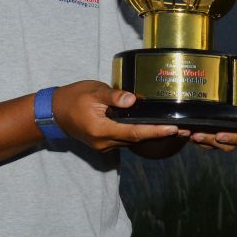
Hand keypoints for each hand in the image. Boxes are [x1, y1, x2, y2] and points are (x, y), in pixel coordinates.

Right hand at [52, 81, 180, 152]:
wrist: (52, 112)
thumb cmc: (72, 98)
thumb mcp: (92, 91)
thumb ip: (113, 96)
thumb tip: (132, 99)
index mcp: (100, 129)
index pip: (133, 132)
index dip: (155, 131)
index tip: (173, 129)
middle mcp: (103, 142)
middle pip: (136, 140)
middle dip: (159, 134)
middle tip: (184, 130)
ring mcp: (103, 145)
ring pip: (131, 141)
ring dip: (150, 135)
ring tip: (173, 129)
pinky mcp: (103, 143)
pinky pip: (124, 140)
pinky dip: (138, 135)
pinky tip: (151, 129)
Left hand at [188, 70, 236, 150]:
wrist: (197, 98)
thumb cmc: (221, 87)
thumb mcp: (228, 79)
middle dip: (233, 139)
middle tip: (219, 135)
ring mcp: (228, 135)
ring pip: (226, 146)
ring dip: (211, 142)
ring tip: (196, 135)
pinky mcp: (212, 140)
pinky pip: (208, 146)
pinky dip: (199, 142)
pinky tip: (187, 134)